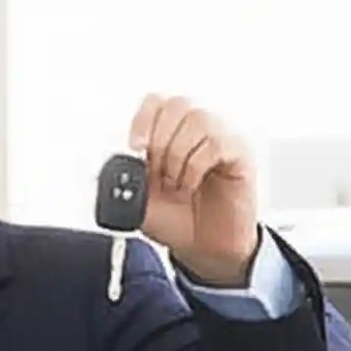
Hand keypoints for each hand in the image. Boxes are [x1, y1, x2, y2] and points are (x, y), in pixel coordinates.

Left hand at [129, 94, 260, 286]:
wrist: (202, 248)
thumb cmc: (176, 219)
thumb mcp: (138, 200)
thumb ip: (124, 179)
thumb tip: (111, 165)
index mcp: (169, 135)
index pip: (156, 102)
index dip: (142, 120)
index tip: (136, 148)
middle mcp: (195, 131)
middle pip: (176, 104)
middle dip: (159, 142)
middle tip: (158, 174)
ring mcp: (220, 138)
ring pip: (197, 119)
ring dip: (177, 156)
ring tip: (175, 184)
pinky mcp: (239, 153)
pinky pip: (216, 142)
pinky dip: (195, 167)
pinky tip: (190, 186)